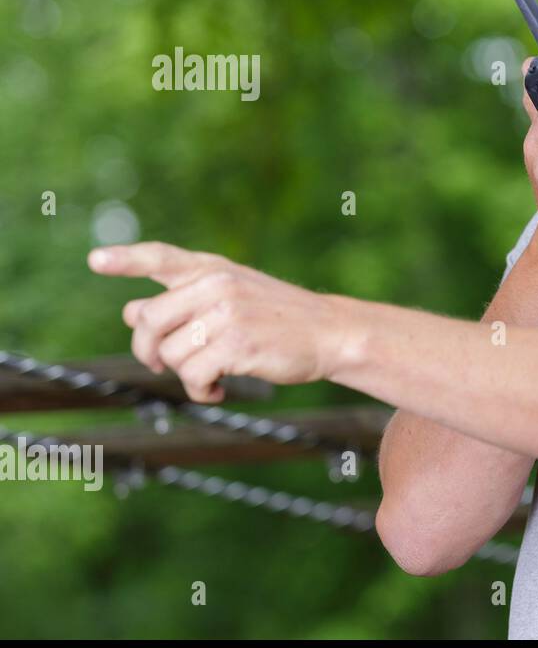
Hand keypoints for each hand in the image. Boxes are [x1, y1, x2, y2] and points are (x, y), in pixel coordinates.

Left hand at [88, 242, 349, 401]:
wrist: (332, 332)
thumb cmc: (280, 318)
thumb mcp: (236, 294)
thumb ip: (186, 299)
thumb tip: (132, 312)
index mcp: (214, 269)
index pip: (162, 258)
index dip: (126, 259)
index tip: (95, 260)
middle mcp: (217, 285)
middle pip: (149, 321)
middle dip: (149, 350)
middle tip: (163, 364)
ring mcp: (227, 313)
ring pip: (170, 354)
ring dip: (185, 376)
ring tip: (209, 378)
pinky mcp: (237, 344)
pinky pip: (193, 376)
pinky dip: (201, 390)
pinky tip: (219, 389)